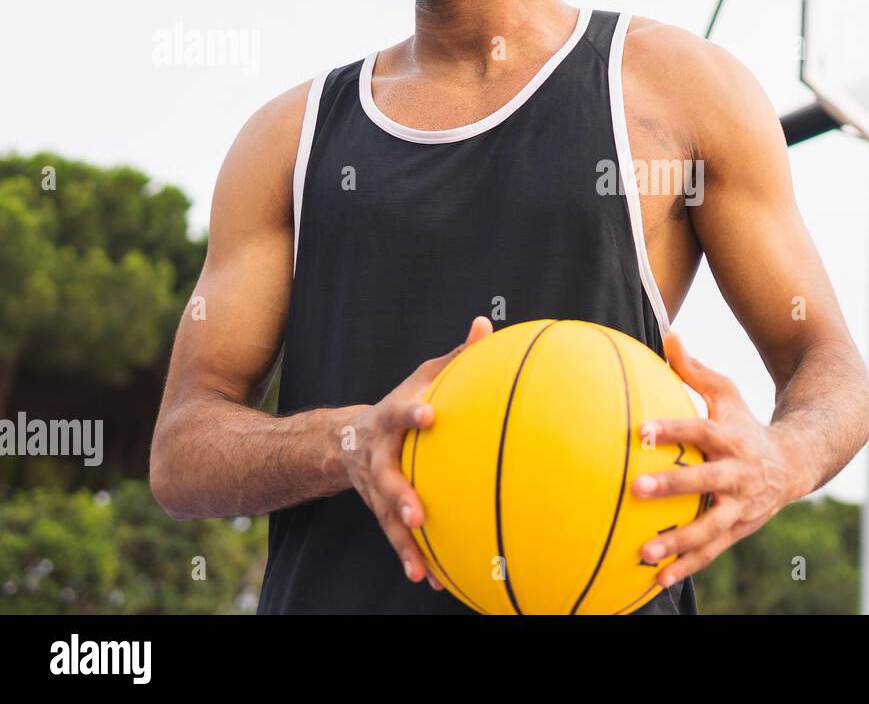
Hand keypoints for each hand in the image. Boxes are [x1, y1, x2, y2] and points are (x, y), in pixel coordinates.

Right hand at [341, 315, 492, 588]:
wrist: (348, 440)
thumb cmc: (406, 402)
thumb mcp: (425, 376)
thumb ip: (457, 356)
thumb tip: (488, 323)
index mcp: (390, 420)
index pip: (400, 414)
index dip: (412, 414)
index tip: (429, 416)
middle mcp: (377, 457)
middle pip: (385, 478)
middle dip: (400, 496)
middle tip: (419, 511)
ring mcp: (375, 488)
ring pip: (386, 517)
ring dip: (403, 541)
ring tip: (421, 565)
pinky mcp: (380, 510)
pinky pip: (395, 537)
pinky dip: (411, 557)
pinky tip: (430, 579)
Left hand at [632, 330, 804, 588]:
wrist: (794, 465)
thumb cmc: (747, 425)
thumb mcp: (729, 394)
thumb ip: (694, 370)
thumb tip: (667, 335)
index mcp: (733, 438)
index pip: (702, 430)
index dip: (673, 429)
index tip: (641, 431)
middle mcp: (739, 475)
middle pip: (707, 481)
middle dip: (674, 487)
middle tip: (638, 489)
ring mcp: (740, 507)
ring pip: (710, 528)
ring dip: (678, 543)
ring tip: (643, 552)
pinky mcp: (737, 531)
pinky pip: (710, 553)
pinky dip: (686, 568)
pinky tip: (656, 581)